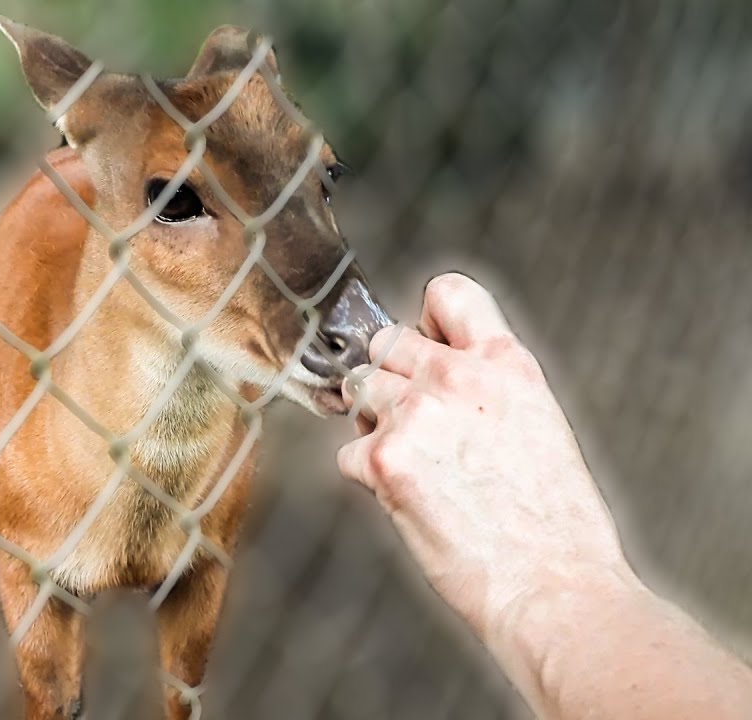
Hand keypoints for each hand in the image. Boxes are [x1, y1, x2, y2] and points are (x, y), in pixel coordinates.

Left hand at [336, 273, 631, 642]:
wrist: (552, 586)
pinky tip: (408, 500)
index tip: (424, 345)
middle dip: (389, 375)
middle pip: (385, 340)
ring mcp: (416, 414)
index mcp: (507, 364)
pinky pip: (348, 451)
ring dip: (372, 421)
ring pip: (358, 389)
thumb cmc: (554, 525)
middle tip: (411, 421)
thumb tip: (434, 377)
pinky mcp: (385, 459)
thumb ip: (487, 389)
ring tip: (414, 463)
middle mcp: (458, 377)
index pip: (448, 292)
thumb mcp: (538, 425)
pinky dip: (367, 476)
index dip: (426, 318)